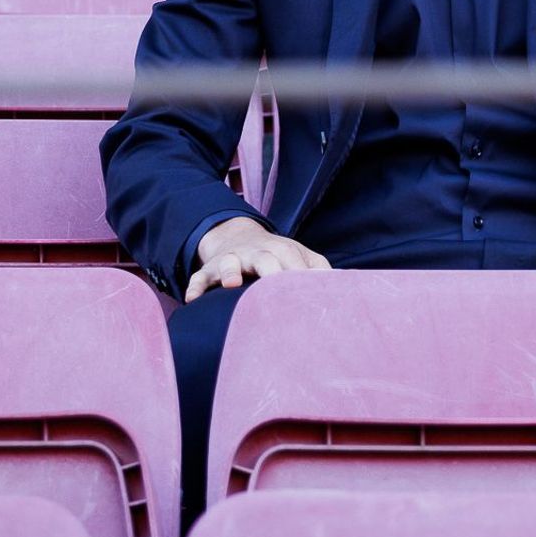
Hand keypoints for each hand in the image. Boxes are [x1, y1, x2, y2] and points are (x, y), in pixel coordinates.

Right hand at [184, 216, 330, 301]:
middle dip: (272, 271)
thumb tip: (342, 292)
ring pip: (228, 263)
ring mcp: (231, 260)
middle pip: (265, 258)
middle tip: (280, 292)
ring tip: (232, 282)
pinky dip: (195, 287)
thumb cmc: (277, 255)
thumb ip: (320, 271)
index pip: (295, 261)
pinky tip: (192, 299)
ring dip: (230, 271)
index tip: (311, 298)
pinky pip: (199, 278)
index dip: (302, 277)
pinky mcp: (210, 271)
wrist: (237, 237)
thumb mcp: (301, 257)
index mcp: (282, 251)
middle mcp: (256, 253)